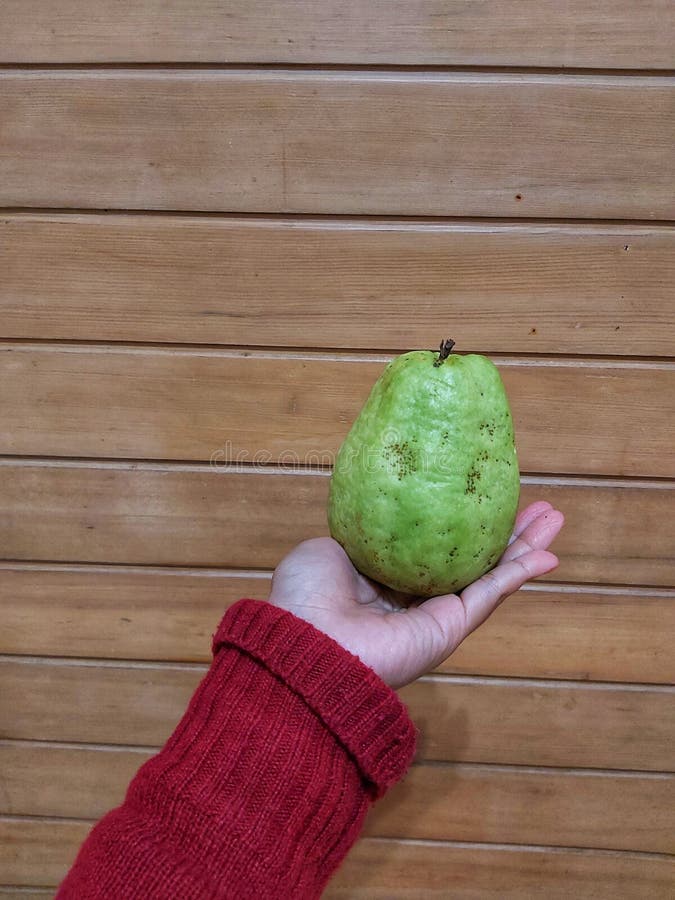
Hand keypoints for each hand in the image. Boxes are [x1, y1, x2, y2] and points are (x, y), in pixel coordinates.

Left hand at [268, 501, 563, 688]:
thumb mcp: (328, 546)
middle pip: (472, 559)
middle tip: (537, 506)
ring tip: (555, 519)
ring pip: (490, 575)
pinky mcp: (448, 629)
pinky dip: (520, 574)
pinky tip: (549, 555)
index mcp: (383, 578)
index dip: (461, 522)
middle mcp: (413, 598)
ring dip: (525, 548)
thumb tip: (380, 509)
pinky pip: (490, 595)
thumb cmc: (305, 595)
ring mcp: (434, 615)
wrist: (306, 643)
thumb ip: (361, 530)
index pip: (434, 547)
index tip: (482, 494)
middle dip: (506, 532)